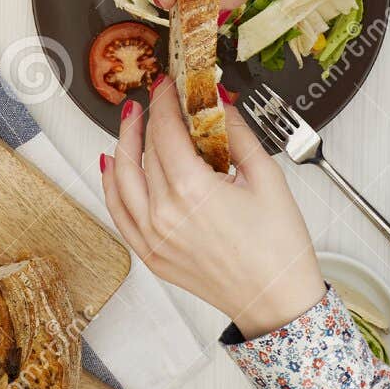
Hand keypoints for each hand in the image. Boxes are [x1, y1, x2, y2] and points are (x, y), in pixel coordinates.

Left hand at [102, 78, 324, 337]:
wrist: (279, 303)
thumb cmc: (279, 249)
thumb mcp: (266, 177)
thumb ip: (236, 131)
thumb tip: (218, 100)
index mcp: (192, 191)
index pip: (165, 130)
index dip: (164, 101)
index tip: (167, 85)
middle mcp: (164, 214)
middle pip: (146, 149)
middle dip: (153, 118)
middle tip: (161, 100)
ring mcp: (154, 237)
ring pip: (123, 176)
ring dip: (124, 142)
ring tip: (132, 120)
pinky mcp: (151, 255)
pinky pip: (118, 213)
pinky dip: (110, 184)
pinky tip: (110, 163)